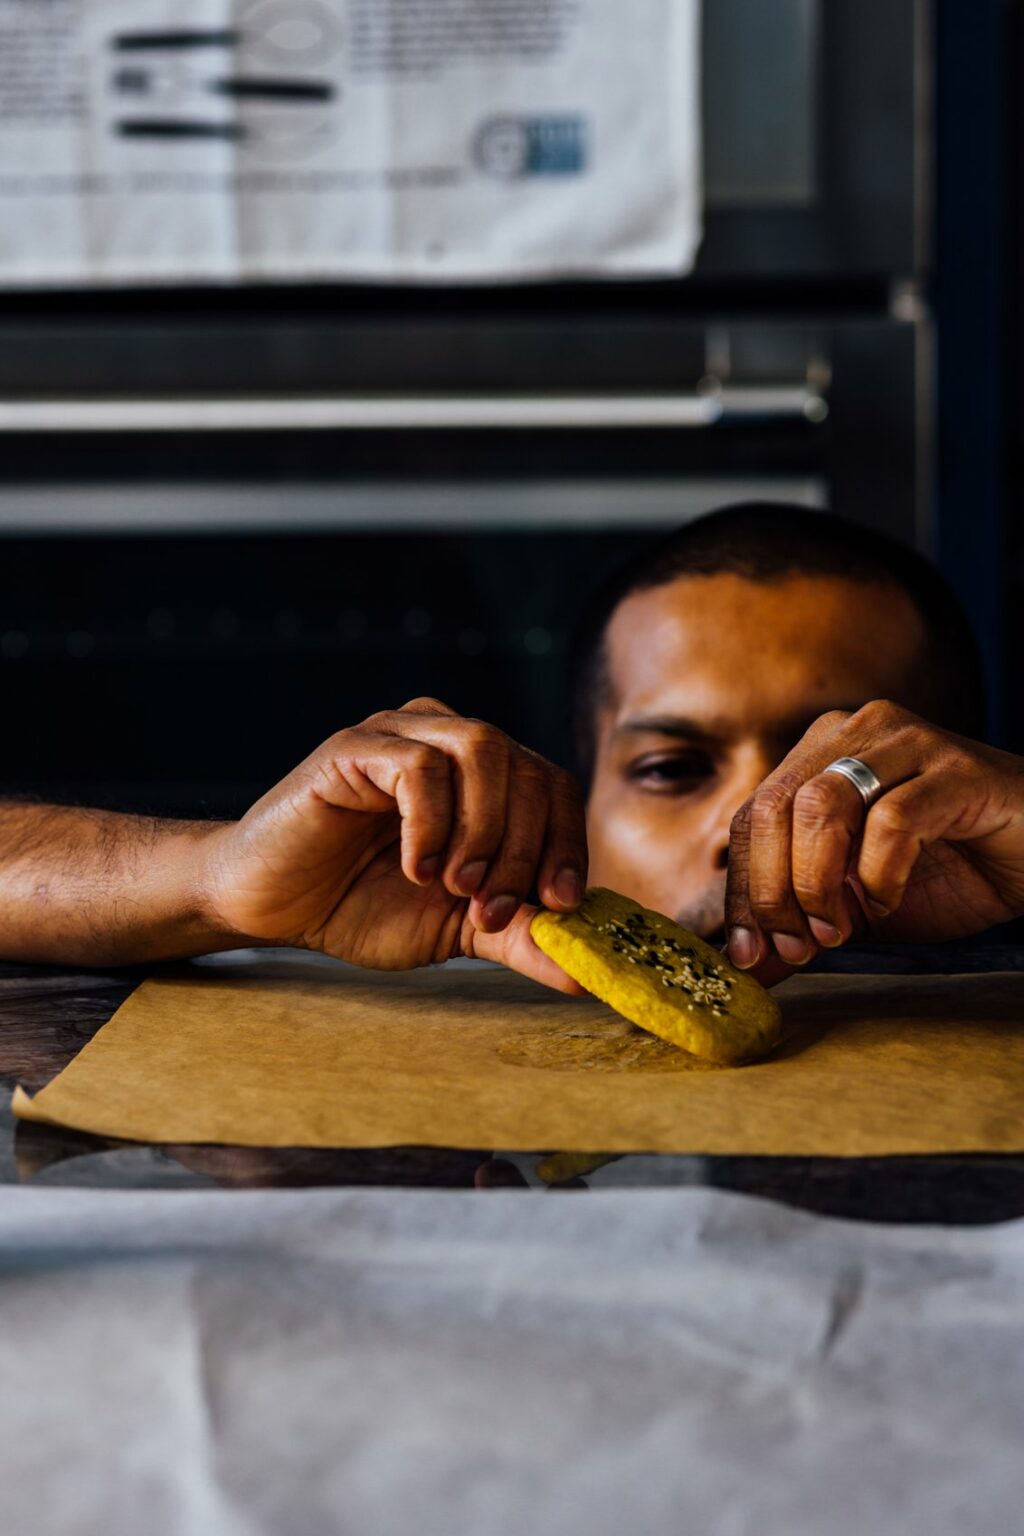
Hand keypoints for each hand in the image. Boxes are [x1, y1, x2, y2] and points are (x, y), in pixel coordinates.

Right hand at [200, 698, 586, 991]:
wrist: (272, 906)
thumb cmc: (361, 904)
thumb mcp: (458, 929)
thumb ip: (521, 936)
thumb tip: (587, 972)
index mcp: (482, 776)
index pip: (552, 786)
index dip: (566, 842)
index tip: (560, 904)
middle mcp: (448, 740)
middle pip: (525, 767)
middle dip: (522, 848)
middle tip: (490, 909)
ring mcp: (401, 735)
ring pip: (483, 748)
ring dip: (482, 829)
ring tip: (453, 886)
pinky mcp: (354, 747)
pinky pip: (417, 764)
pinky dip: (429, 821)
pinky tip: (413, 867)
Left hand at [725, 700, 1023, 978]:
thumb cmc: (953, 872)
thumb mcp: (859, 908)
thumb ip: (802, 927)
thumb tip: (746, 968)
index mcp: (820, 754)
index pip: (751, 817)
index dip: (742, 889)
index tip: (747, 954)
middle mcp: (855, 733)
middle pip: (773, 806)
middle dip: (772, 889)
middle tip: (796, 946)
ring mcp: (906, 742)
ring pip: (821, 805)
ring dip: (817, 882)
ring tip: (838, 929)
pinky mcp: (957, 769)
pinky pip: (892, 820)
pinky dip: (879, 875)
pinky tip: (888, 901)